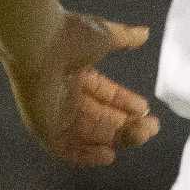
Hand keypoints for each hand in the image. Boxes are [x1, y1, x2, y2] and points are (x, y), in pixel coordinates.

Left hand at [2, 12, 160, 165]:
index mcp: (79, 75)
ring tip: (141, 136)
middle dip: (127, 124)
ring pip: (89, 133)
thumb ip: (125, 37)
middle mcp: (67, 96)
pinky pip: (65, 149)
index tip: (145, 109)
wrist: (38, 44)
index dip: (126, 103)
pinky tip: (109, 156)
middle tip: (151, 128)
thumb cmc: (70, 37)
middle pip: (101, 117)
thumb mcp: (106, 35)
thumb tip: (144, 34)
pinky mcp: (43, 128)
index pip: (106, 95)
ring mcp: (55, 114)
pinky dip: (86, 155)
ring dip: (116, 138)